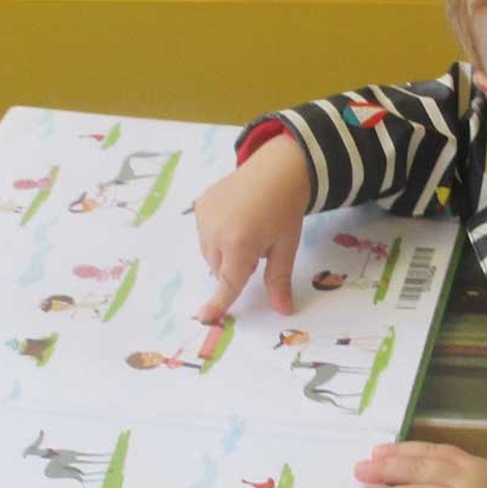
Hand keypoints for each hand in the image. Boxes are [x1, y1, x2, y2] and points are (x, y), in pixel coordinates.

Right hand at [195, 135, 309, 322]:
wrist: (277, 169)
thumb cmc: (285, 210)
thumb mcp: (286, 246)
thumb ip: (279, 280)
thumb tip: (283, 310)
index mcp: (240, 244)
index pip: (228, 282)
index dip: (218, 303)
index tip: (204, 318)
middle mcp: (216, 232)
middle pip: (219, 269)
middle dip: (235, 267)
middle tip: (258, 247)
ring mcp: (204, 217)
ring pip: (209, 253)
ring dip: (224, 253)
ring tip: (246, 230)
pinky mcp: (200, 205)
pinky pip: (204, 234)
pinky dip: (217, 235)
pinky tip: (235, 218)